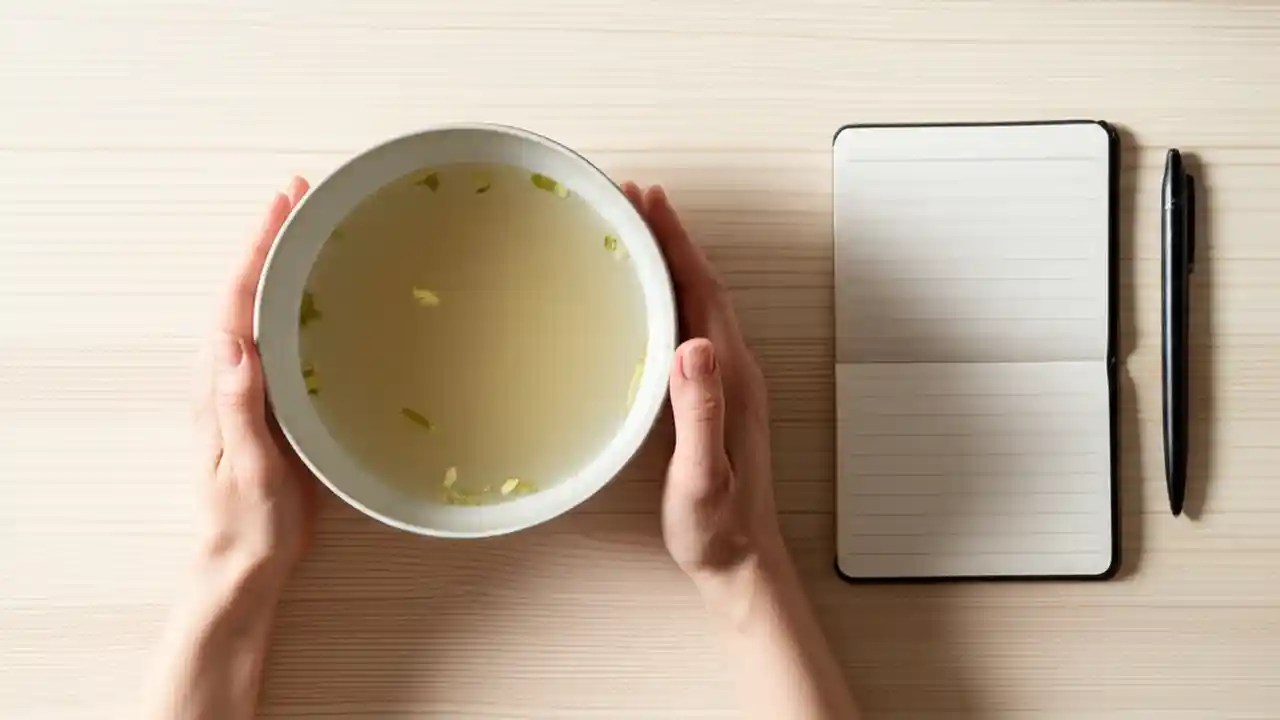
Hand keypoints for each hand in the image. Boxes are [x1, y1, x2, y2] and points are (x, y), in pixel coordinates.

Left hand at [192, 176, 317, 592]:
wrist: (246, 561)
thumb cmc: (250, 522)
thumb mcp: (249, 469)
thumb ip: (238, 409)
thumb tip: (232, 344)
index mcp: (222, 384)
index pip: (236, 300)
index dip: (259, 248)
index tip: (284, 204)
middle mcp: (230, 376)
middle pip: (246, 290)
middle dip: (271, 238)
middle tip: (302, 193)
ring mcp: (250, 387)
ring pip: (262, 308)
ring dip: (282, 263)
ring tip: (311, 225)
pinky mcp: (270, 401)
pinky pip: (280, 334)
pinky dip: (296, 300)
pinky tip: (320, 294)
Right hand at [622, 184, 859, 718]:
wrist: (740, 561)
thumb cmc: (717, 526)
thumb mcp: (702, 474)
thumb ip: (700, 412)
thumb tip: (696, 345)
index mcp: (731, 376)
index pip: (703, 290)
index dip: (675, 241)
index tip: (648, 198)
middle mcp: (733, 369)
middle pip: (701, 283)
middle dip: (668, 235)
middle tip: (631, 197)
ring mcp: (725, 381)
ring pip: (695, 302)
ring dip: (668, 261)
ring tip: (633, 230)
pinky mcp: (712, 396)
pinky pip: (688, 327)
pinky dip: (666, 297)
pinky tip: (645, 300)